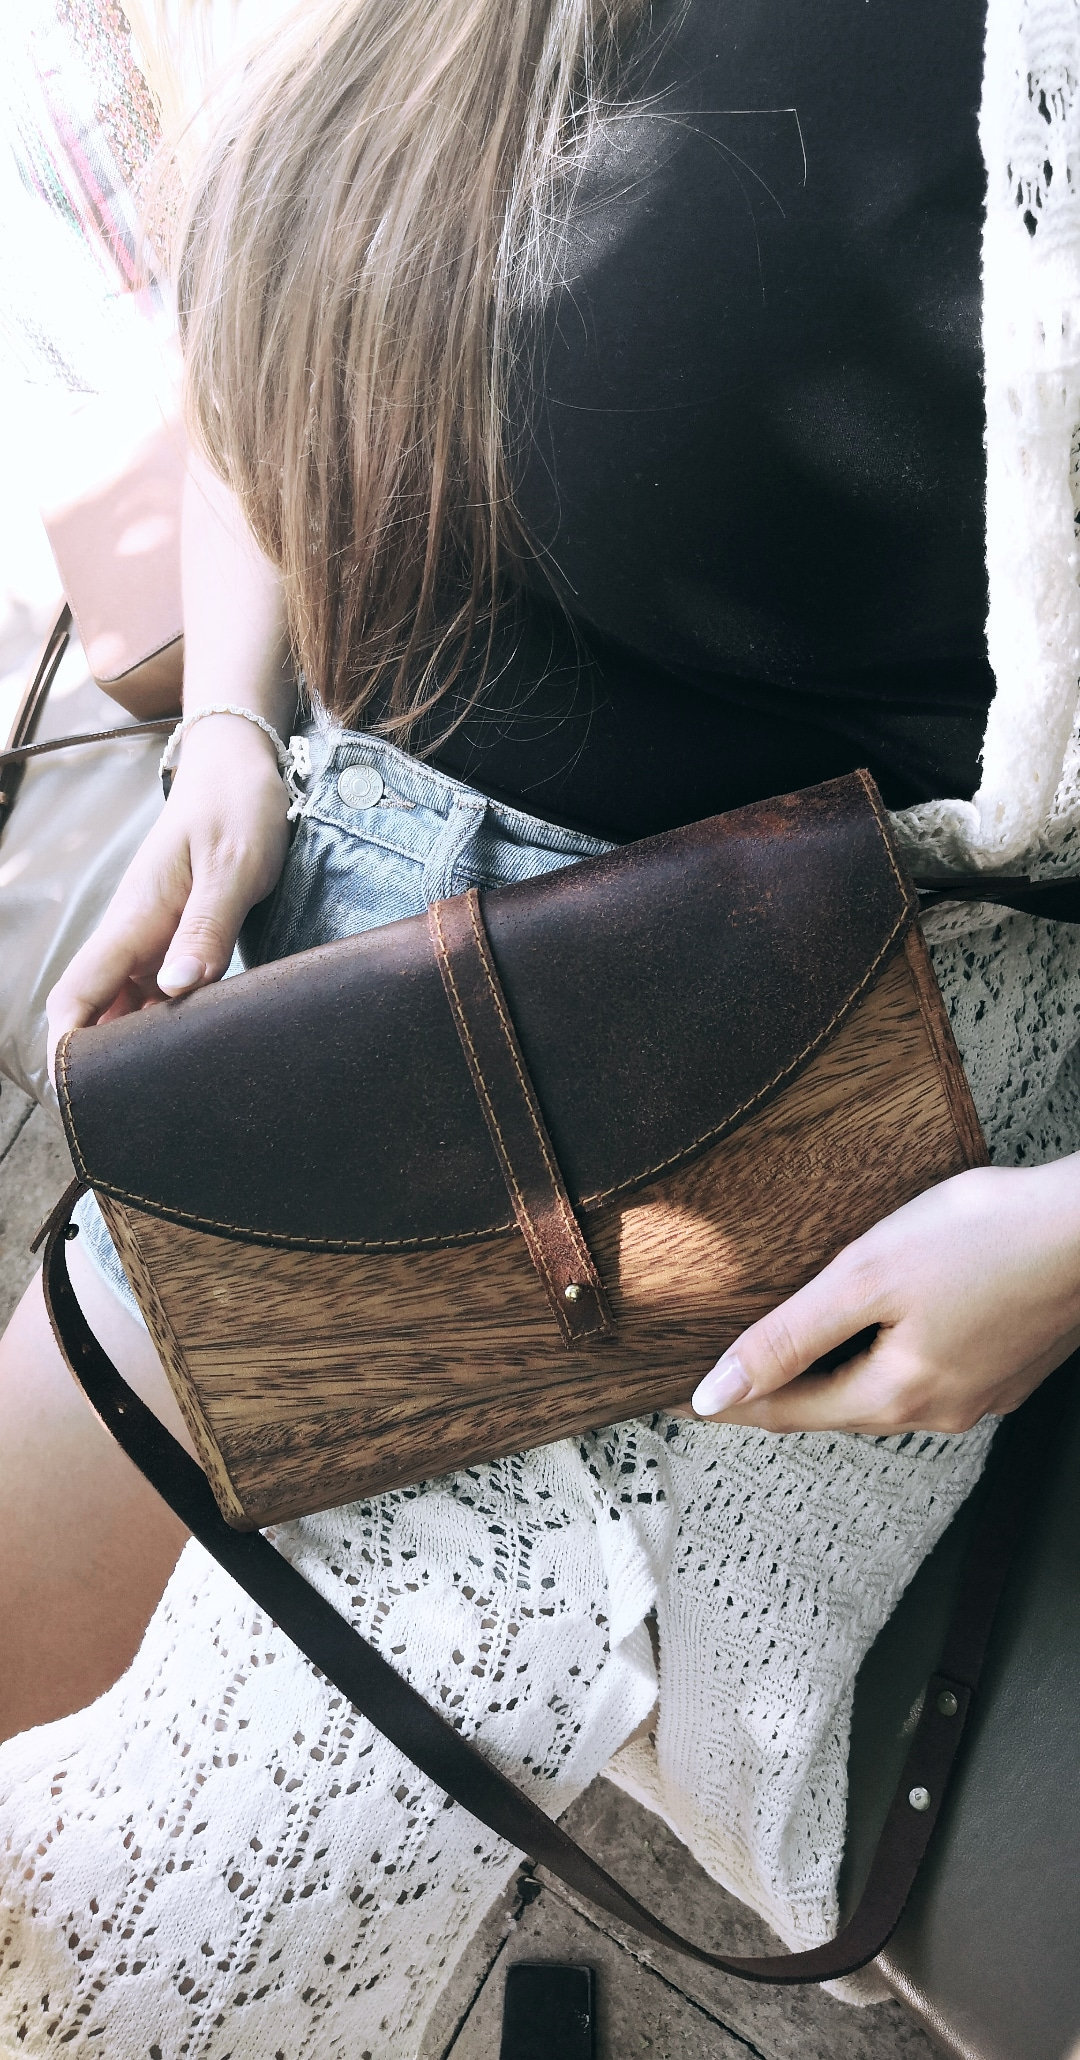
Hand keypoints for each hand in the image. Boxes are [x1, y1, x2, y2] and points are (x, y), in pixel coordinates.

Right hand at [46, 713, 291, 1079]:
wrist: (242, 767)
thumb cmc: (239, 810)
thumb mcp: (234, 868)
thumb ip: (208, 928)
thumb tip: (177, 990)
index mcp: (136, 917)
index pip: (79, 992)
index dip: (69, 1046)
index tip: (79, 1095)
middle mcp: (135, 931)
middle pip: (97, 1008)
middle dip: (103, 1059)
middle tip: (133, 1116)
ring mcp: (153, 934)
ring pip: (127, 1002)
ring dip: (134, 1044)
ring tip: (162, 1095)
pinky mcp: (177, 933)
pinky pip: (157, 988)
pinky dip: (162, 1021)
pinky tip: (186, 1049)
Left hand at [690, 1161, 1079, 1433]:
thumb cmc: (988, 1237)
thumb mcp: (865, 1277)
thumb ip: (788, 1337)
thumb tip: (718, 1392)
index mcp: (898, 1394)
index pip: (787, 1412)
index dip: (731, 1404)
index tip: (682, 1403)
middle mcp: (941, 1408)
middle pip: (836, 1407)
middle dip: (779, 1395)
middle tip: (725, 1383)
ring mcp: (981, 1390)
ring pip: (883, 1392)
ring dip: (833, 1378)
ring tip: (790, 1358)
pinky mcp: (1007, 1364)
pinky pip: (925, 1374)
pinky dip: (885, 1359)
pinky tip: (878, 1333)